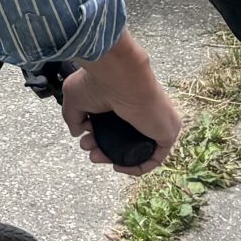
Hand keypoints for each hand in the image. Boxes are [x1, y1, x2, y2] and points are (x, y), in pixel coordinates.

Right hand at [58, 31, 182, 174]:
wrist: (118, 74)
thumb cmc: (97, 80)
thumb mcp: (74, 98)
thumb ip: (74, 117)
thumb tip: (77, 132)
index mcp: (122, 98)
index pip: (112, 123)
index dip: (96, 135)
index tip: (83, 138)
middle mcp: (140, 109)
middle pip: (124, 137)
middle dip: (102, 147)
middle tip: (88, 149)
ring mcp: (155, 121)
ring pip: (139, 147)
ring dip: (117, 157)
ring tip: (97, 157)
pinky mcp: (167, 132)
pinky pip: (156, 156)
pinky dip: (138, 166)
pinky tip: (119, 166)